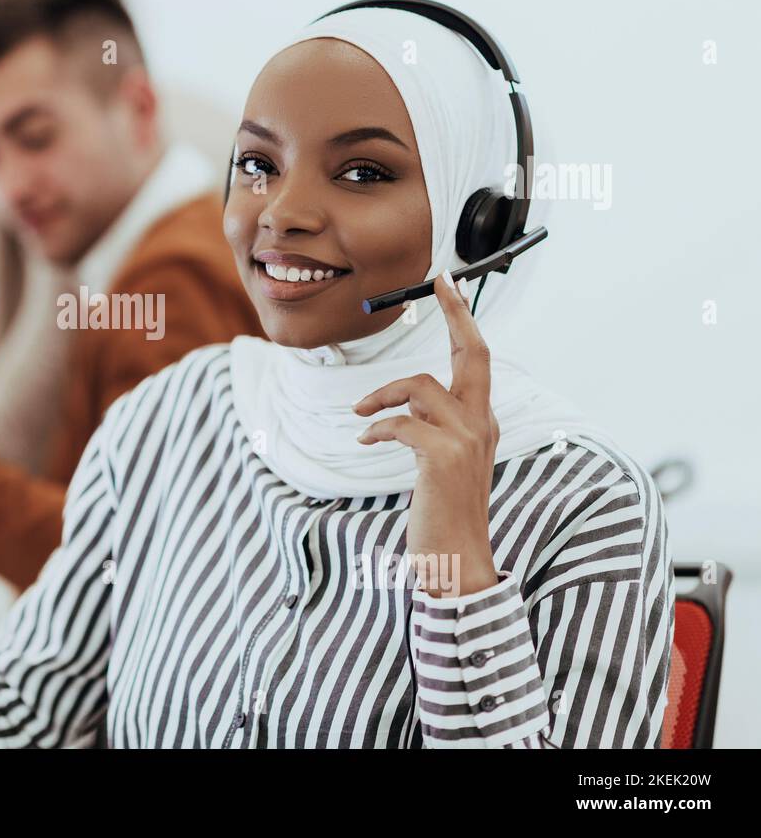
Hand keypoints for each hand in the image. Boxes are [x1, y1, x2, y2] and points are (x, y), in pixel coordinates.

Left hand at [353, 270, 499, 597]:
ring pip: (420, 386)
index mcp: (482, 422)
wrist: (457, 561)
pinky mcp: (443, 457)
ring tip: (362, 417)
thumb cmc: (445, 513)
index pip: (478, 360)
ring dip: (382, 395)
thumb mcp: (446, 463)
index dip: (464, 320)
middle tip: (438, 282)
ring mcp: (466, 439)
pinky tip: (365, 440)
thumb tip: (406, 405)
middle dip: (456, 313)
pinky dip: (377, 428)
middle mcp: (481, 424)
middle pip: (473, 353)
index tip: (449, 285)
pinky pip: (400, 423)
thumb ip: (435, 428)